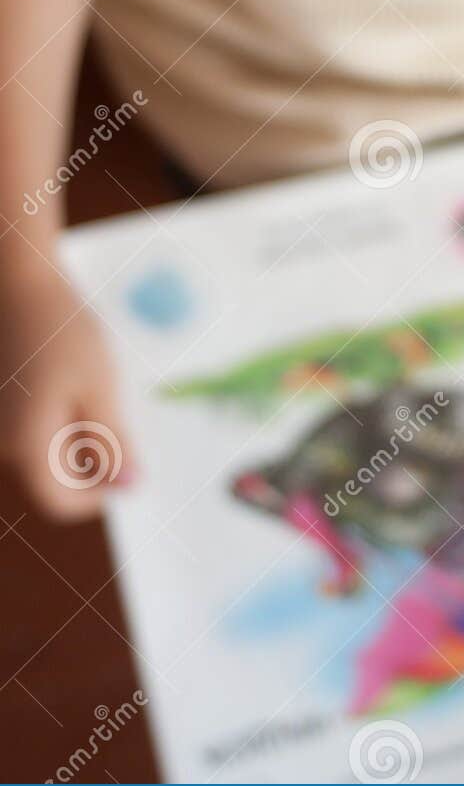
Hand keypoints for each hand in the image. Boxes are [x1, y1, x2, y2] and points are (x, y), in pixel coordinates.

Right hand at [0, 275, 135, 521]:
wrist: (20, 283)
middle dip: (91, 458)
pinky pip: (32, 424)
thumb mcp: (100, 387)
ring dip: (76, 433)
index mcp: (28, 445)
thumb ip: (113, 442)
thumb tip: (128, 485)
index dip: (98, 495)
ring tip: (96, 388)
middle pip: (52, 475)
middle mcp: (4, 441)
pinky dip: (60, 414)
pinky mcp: (0, 401)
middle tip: (118, 413)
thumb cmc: (62, 331)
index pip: (60, 502)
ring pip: (43, 448)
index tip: (128, 471)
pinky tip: (74, 379)